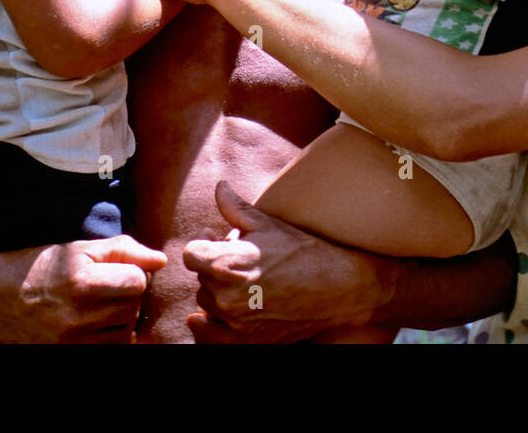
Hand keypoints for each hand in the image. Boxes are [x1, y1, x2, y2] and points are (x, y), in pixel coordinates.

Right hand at [0, 235, 165, 342]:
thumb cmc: (44, 267)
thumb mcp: (81, 249)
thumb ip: (124, 250)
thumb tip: (160, 261)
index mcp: (80, 283)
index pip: (137, 281)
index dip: (132, 272)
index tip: (116, 270)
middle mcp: (76, 316)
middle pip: (133, 307)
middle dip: (127, 295)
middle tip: (107, 287)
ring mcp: (71, 341)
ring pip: (125, 331)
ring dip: (120, 317)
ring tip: (99, 305)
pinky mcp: (68, 354)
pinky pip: (110, 347)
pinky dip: (109, 335)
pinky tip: (94, 322)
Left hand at [184, 181, 388, 343]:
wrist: (336, 289)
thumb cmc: (302, 251)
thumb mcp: (268, 225)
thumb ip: (236, 208)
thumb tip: (219, 186)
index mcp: (226, 264)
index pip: (191, 254)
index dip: (203, 246)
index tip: (215, 242)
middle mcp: (226, 296)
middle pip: (200, 279)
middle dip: (214, 267)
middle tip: (239, 260)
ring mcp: (235, 322)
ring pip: (207, 304)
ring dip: (218, 293)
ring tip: (243, 282)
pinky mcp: (245, 341)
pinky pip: (210, 336)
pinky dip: (209, 326)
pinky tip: (210, 317)